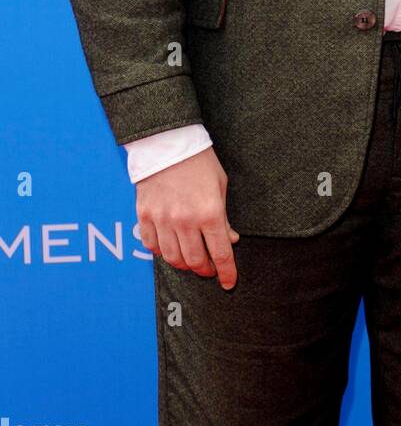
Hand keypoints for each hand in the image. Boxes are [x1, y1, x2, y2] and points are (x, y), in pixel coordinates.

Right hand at [136, 146, 239, 289]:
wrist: (169, 142)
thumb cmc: (200, 162)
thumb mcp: (221, 187)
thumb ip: (224, 217)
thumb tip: (229, 240)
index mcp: (210, 212)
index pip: (221, 254)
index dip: (226, 273)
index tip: (228, 283)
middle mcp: (185, 220)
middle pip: (196, 261)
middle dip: (206, 270)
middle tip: (211, 269)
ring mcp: (162, 219)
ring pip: (173, 258)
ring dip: (185, 264)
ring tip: (192, 260)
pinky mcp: (144, 216)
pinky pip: (152, 246)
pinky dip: (162, 252)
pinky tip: (171, 247)